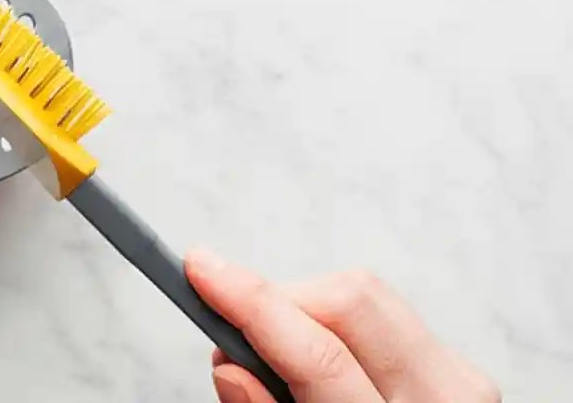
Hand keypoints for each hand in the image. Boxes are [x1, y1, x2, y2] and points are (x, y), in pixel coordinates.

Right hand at [185, 250, 498, 402]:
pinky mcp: (457, 369)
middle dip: (278, 301)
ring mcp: (458, 381)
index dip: (251, 303)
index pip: (318, 356)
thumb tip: (230, 369)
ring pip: (366, 297)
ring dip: (304, 310)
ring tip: (275, 354)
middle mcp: (441, 401)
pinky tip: (315, 358)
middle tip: (232, 331)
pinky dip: (333, 323)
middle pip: (349, 301)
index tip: (203, 270)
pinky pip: (383, 314)